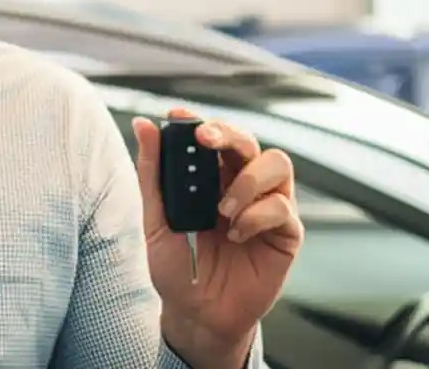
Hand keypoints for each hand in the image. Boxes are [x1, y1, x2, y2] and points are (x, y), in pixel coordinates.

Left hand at [132, 108, 303, 368]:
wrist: (196, 313)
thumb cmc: (175, 266)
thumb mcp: (154, 220)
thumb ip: (152, 174)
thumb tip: (143, 126)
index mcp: (209, 178)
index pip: (212, 137)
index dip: (199, 120)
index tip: (178, 114)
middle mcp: (241, 185)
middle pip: (248, 140)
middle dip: (228, 133)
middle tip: (205, 140)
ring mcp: (266, 206)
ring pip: (277, 163)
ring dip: (246, 180)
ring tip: (222, 209)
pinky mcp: (286, 232)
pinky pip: (282, 207)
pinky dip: (256, 216)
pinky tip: (236, 235)